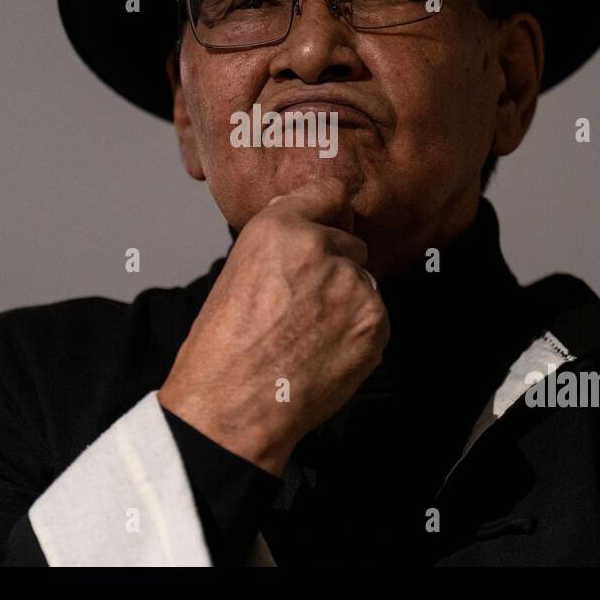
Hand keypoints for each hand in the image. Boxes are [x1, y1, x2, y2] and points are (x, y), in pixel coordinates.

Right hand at [158, 175, 389, 476]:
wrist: (232, 407)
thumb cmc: (225, 346)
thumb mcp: (238, 269)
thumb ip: (282, 238)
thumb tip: (315, 220)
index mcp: (279, 228)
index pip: (329, 192)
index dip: (328, 213)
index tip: (331, 222)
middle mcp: (320, 247)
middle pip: (351, 243)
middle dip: (334, 267)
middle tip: (301, 305)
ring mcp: (353, 286)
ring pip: (364, 282)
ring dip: (347, 302)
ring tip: (308, 334)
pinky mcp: (375, 323)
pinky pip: (375, 317)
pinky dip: (357, 332)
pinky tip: (324, 350)